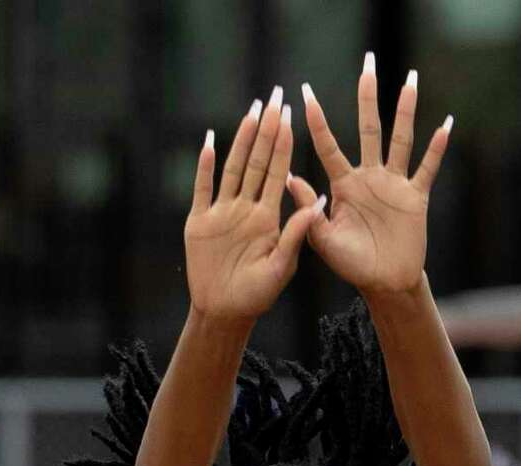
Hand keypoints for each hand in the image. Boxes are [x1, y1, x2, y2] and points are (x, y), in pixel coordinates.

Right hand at [185, 88, 323, 323]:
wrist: (224, 314)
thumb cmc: (256, 297)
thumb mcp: (281, 267)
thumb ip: (296, 233)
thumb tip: (320, 200)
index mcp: (268, 217)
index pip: (277, 171)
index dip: (284, 142)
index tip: (291, 114)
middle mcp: (246, 208)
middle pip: (256, 161)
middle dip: (266, 130)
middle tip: (274, 97)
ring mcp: (222, 213)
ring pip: (232, 168)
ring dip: (240, 140)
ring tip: (250, 111)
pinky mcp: (200, 223)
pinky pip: (203, 189)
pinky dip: (205, 166)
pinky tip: (210, 141)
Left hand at [289, 59, 451, 296]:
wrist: (384, 283)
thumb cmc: (351, 265)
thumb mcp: (323, 241)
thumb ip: (307, 210)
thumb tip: (287, 178)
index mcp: (344, 185)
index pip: (328, 146)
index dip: (317, 121)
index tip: (305, 93)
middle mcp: (369, 176)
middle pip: (369, 128)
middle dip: (367, 96)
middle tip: (368, 61)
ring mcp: (394, 184)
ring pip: (400, 139)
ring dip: (406, 111)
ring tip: (410, 80)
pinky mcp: (415, 197)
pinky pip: (426, 169)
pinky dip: (436, 149)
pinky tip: (444, 125)